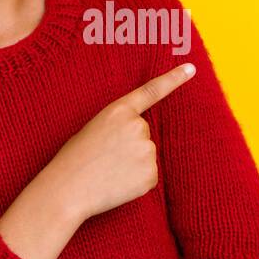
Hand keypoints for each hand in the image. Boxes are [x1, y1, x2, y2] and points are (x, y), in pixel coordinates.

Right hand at [38, 62, 196, 224]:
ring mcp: (147, 150)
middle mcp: (138, 127)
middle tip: (105, 157)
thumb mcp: (93, 129)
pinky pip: (148, 175)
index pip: (152, 91)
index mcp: (119, 110)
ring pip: (145, 156)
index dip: (173, 79)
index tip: (191, 69)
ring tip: (108, 171)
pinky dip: (135, 181)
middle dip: (129, 145)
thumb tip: (141, 140)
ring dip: (132, 164)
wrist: (68, 189)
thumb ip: (120, 126)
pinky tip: (117, 183)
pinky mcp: (152, 174)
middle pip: (143, 134)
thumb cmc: (74, 159)